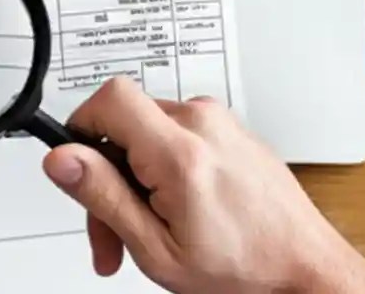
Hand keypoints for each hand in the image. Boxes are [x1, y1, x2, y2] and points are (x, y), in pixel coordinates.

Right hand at [42, 78, 364, 293]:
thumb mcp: (157, 248)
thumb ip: (104, 197)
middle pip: (124, 121)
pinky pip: (177, 133)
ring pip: (148, 130)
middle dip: (107, 173)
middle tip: (110, 232)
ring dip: (134, 175)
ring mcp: (219, 122)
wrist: (303, 267)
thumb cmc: (244, 266)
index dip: (82, 125)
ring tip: (147, 227)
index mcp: (181, 153)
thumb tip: (61, 159)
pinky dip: (163, 167)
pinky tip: (172, 209)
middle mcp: (203, 123)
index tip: (79, 163)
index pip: (109, 98)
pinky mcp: (228, 128)